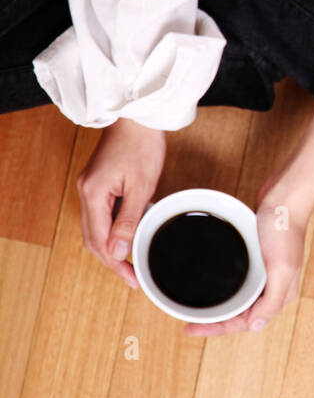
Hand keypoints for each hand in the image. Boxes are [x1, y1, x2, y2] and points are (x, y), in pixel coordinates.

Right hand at [76, 119, 166, 289]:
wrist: (137, 118)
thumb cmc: (142, 145)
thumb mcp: (141, 187)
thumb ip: (129, 221)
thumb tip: (119, 252)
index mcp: (93, 194)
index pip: (99, 241)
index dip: (115, 264)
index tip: (132, 279)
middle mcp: (86, 192)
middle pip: (92, 239)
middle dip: (112, 261)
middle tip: (132, 277)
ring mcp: (89, 188)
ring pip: (94, 229)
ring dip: (110, 248)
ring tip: (131, 263)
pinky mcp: (97, 184)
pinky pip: (99, 216)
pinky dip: (110, 231)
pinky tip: (125, 239)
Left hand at [184, 172, 310, 337]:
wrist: (285, 198)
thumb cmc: (284, 230)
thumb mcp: (281, 269)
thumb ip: (271, 301)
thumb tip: (256, 326)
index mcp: (280, 294)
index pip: (246, 322)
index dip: (218, 329)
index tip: (192, 329)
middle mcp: (272, 287)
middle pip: (240, 314)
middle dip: (216, 323)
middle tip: (190, 324)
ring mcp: (263, 273)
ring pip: (238, 299)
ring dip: (219, 307)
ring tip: (197, 311)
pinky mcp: (255, 259)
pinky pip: (237, 281)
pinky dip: (223, 289)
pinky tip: (210, 286)